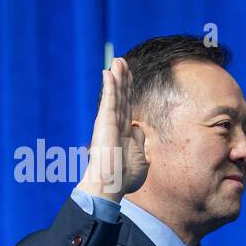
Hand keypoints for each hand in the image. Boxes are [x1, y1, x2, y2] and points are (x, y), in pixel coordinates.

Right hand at [77, 57, 148, 199]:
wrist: (110, 184)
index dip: (129, 91)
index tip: (130, 78)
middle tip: (123, 61)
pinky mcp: (105, 122)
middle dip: (123, 79)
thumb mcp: (140, 157)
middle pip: (122, 96)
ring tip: (118, 60)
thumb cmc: (124, 177)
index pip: (128, 106)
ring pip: (115, 94)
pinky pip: (109, 100)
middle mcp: (116, 124)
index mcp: (124, 132)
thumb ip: (139, 140)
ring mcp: (109, 122)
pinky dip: (110, 86)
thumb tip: (138, 127)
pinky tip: (109, 72)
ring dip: (117, 76)